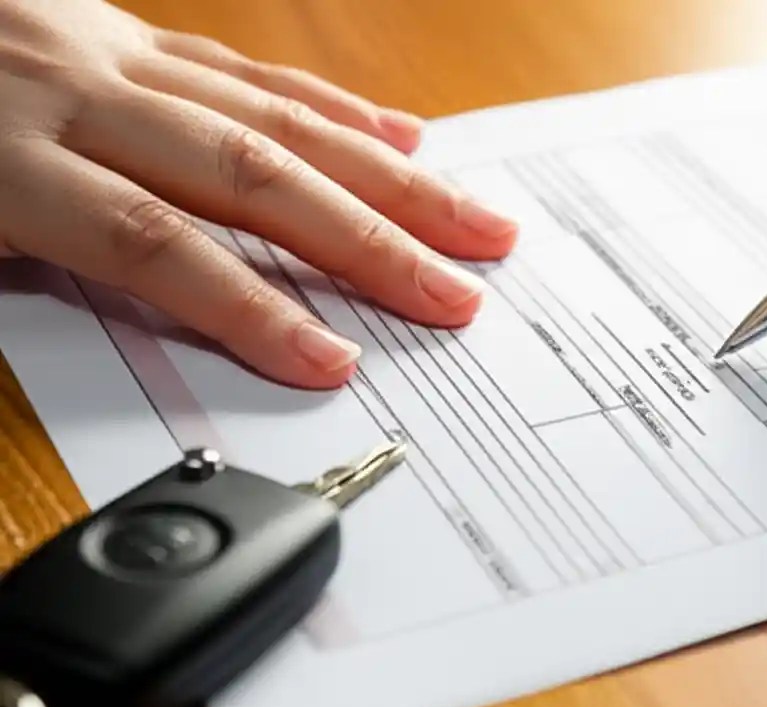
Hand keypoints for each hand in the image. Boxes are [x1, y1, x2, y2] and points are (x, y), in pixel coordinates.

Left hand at [0, 0, 517, 388]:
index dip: (249, 308)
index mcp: (1, 153)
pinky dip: (331, 109)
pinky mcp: (120, 28)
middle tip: (456, 291)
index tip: (334, 364)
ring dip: (386, 176)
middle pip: (249, 172)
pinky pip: (243, 67)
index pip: (154, 242)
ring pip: (273, 115)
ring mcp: (106, 48)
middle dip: (367, 239)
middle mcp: (75, 89)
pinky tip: (398, 138)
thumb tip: (111, 332)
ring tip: (470, 220)